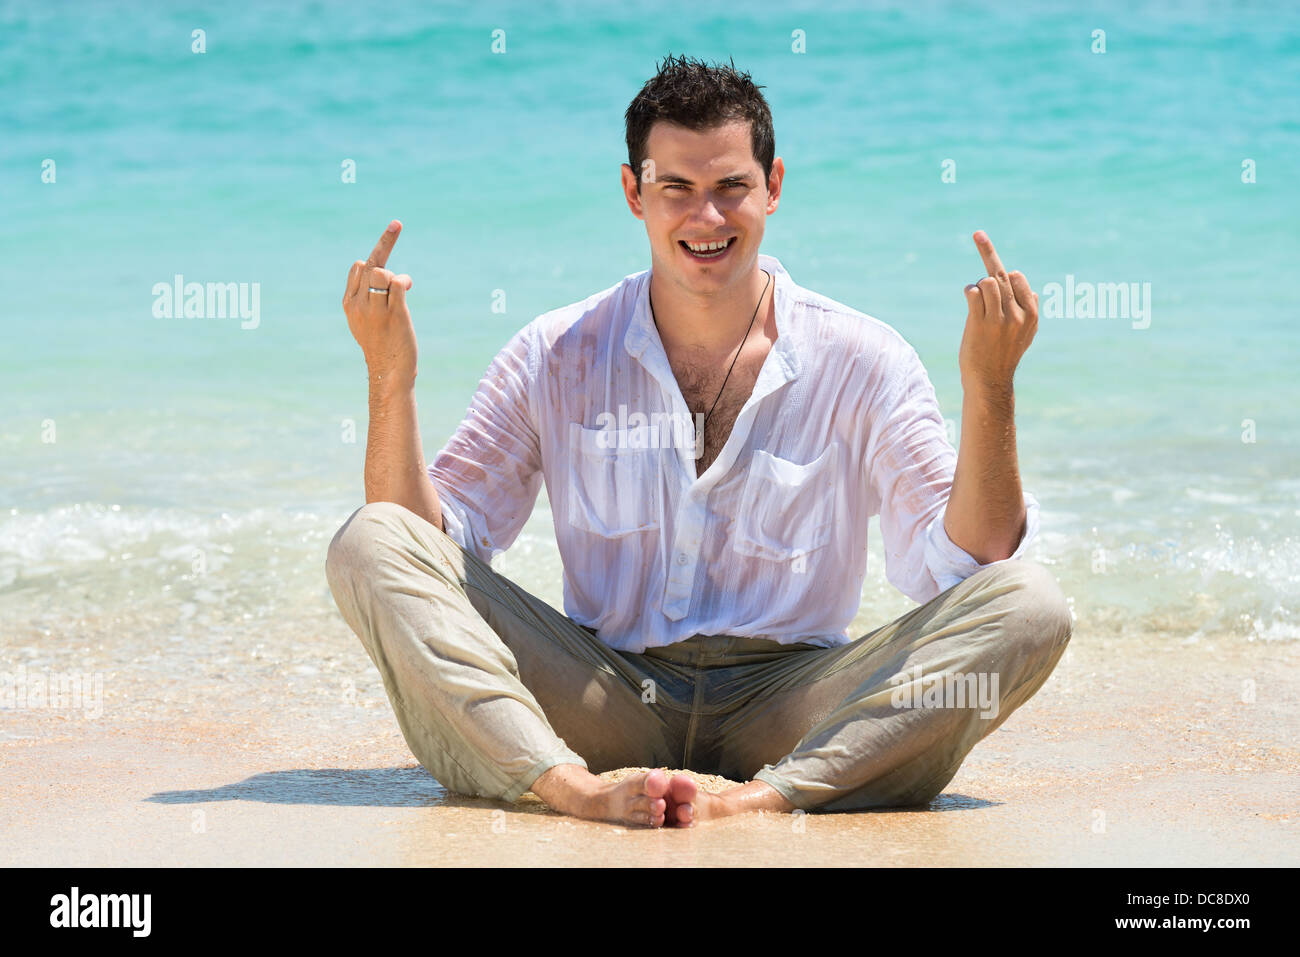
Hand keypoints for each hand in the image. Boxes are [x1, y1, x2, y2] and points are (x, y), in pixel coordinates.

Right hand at [342, 220, 416, 386]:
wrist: (388, 371)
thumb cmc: (379, 343)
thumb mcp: (362, 320)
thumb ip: (365, 297)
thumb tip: (380, 273)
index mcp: (349, 303)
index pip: (357, 267)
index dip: (373, 261)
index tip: (385, 268)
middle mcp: (359, 305)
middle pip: (370, 266)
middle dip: (387, 262)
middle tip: (396, 279)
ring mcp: (375, 311)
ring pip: (381, 273)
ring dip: (394, 275)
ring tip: (401, 288)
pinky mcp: (394, 316)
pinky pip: (398, 284)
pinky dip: (405, 281)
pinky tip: (408, 288)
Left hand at [959, 231, 1036, 392]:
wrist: (989, 382)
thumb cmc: (1003, 355)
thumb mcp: (1025, 334)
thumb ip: (1028, 310)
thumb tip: (1029, 288)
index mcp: (1031, 314)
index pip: (1018, 278)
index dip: (1005, 276)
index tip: (995, 272)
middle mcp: (1018, 314)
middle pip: (1002, 274)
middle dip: (987, 252)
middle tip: (978, 233)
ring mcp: (999, 319)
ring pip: (988, 281)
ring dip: (978, 285)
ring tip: (976, 298)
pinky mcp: (980, 324)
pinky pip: (973, 292)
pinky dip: (969, 291)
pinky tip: (970, 298)